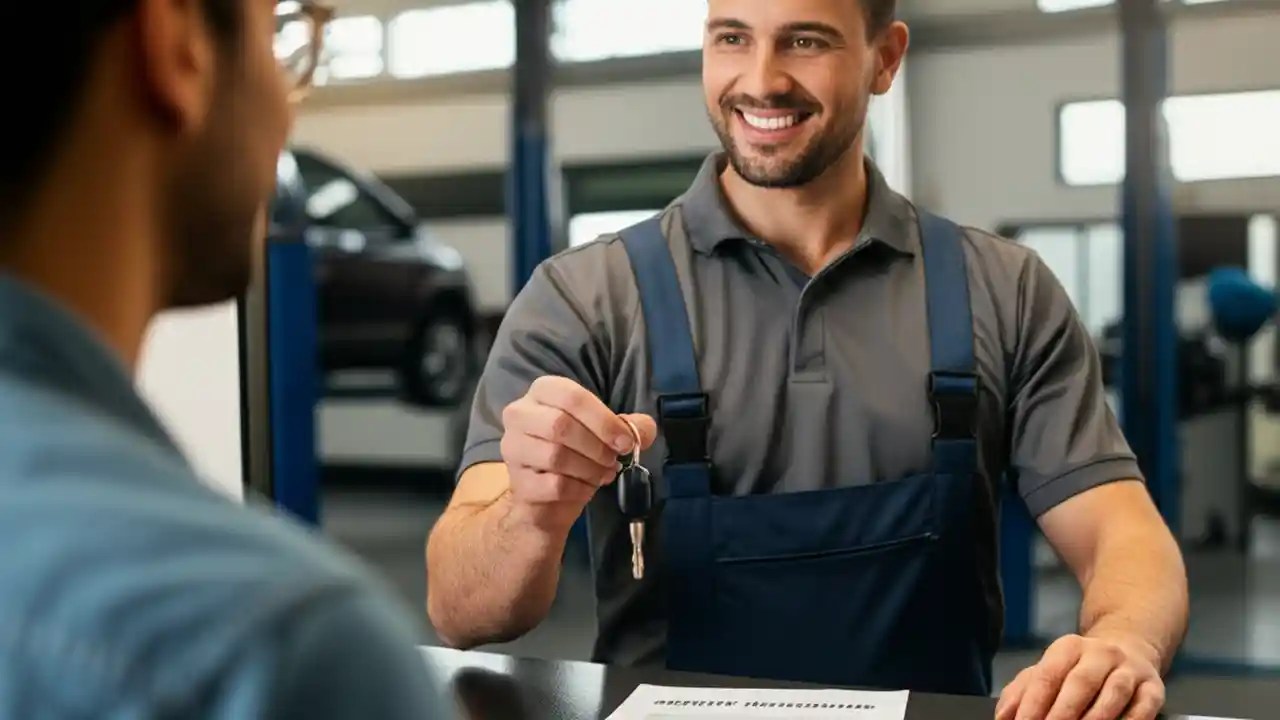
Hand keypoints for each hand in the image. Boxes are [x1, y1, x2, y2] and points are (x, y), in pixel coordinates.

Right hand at [500, 376, 657, 530]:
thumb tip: (645, 428)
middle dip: (597, 446)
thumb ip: (628, 427)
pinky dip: (579, 489)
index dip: (603, 419)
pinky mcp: (518, 482)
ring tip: (603, 474)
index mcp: (543, 392)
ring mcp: (512, 448)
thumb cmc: (576, 455)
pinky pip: (554, 485)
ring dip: (590, 468)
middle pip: (560, 425)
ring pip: (555, 456)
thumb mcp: (605, 435)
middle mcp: (519, 415)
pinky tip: (586, 489)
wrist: (548, 499)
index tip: (626, 441)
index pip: (570, 395)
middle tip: (613, 460)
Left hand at [995, 633, 1164, 719]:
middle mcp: (1100, 654)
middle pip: (1079, 684)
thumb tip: (1003, 717)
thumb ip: (1021, 692)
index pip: (1047, 676)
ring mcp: (1129, 670)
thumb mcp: (1048, 670)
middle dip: (1062, 714)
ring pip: (1114, 694)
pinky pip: (1143, 708)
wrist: (1129, 649)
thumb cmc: (1079, 668)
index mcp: (1068, 647)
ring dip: (1095, 719)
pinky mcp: (1154, 688)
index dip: (1033, 704)